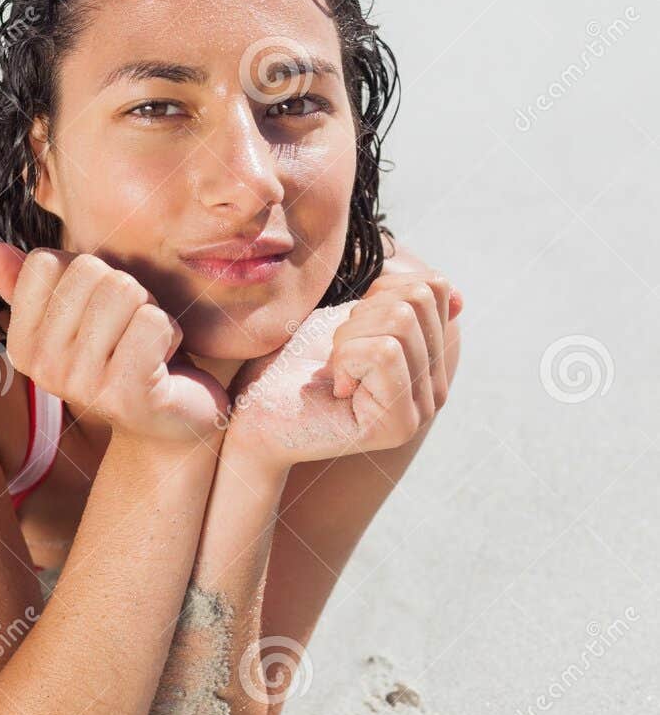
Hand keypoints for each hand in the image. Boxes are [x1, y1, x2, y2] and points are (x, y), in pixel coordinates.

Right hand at [0, 242, 227, 445]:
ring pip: (125, 290)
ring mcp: (83, 386)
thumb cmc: (124, 354)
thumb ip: (35, 283)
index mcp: (23, 345)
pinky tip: (163, 363)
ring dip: (151, 310)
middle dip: (125, 290)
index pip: (46, 262)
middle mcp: (44, 368)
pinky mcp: (128, 396)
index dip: (87, 273)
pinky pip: (153, 321)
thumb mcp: (78, 314)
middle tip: (129, 331)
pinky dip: (171, 332)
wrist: (170, 421)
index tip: (98, 313)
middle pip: (90, 270)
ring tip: (146, 345)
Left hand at [225, 264, 462, 471]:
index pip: (434, 288)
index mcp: (430, 360)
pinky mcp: (399, 425)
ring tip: (334, 372)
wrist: (255, 411)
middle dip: (361, 314)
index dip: (379, 292)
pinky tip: (335, 389)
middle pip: (418, 301)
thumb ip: (401, 304)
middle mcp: (435, 388)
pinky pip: (384, 352)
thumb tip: (458, 297)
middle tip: (336, 355)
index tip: (350, 330)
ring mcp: (421, 410)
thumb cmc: (294, 365)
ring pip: (401, 322)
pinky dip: (344, 357)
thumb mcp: (353, 321)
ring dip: (348, 337)